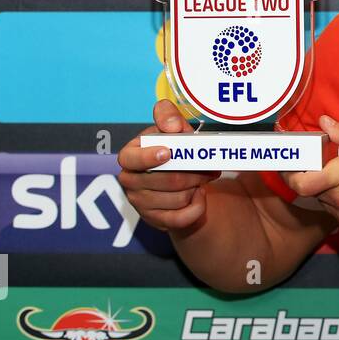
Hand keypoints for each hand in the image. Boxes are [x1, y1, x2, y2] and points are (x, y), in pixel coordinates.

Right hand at [116, 99, 222, 233]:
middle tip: (208, 168)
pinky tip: (198, 196)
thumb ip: (170, 119)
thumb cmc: (177, 152)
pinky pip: (181, 218)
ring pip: (177, 199)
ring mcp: (140, 202)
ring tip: (201, 180)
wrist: (184, 182)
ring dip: (196, 188)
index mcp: (131, 155)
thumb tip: (172, 125)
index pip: (130, 158)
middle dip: (194, 174)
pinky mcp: (154, 220)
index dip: (148, 157)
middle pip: (166, 180)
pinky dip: (197, 207)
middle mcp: (130, 180)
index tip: (167, 152)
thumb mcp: (175, 131)